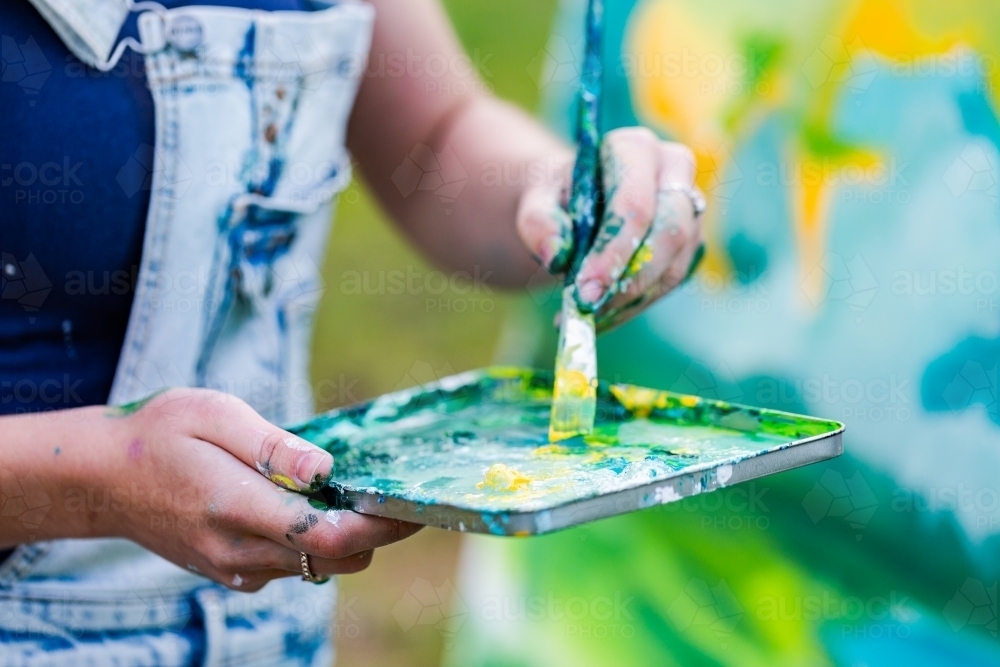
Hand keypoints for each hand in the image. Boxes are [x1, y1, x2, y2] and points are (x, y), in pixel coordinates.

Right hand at [91, 388, 420, 590]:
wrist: (102, 480)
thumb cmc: (159, 434)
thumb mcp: (214, 414)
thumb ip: (274, 445)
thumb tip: (326, 468)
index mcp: (237, 508)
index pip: (327, 537)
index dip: (380, 524)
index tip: (412, 503)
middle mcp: (239, 552)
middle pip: (334, 559)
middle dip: (376, 532)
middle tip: (398, 493)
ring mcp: (234, 569)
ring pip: (318, 568)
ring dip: (348, 538)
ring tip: (361, 493)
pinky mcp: (232, 572)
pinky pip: (293, 568)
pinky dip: (318, 544)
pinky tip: (317, 507)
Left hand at [516, 127, 703, 331]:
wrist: (577, 205)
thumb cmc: (558, 198)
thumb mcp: (536, 203)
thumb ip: (538, 224)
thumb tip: (555, 256)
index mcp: (635, 149)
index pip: (635, 205)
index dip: (612, 253)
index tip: (584, 292)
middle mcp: (674, 172)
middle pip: (670, 234)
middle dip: (630, 281)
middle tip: (589, 310)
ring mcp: (689, 209)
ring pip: (674, 265)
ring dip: (630, 300)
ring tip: (586, 318)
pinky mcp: (690, 243)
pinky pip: (669, 283)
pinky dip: (634, 306)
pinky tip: (602, 317)